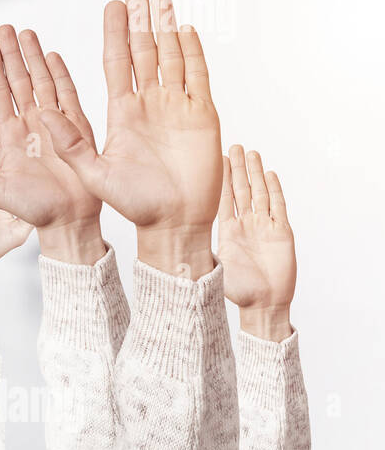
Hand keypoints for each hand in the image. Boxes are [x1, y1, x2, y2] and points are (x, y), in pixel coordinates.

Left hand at [0, 26, 103, 264]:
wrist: (67, 224)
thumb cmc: (30, 212)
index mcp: (7, 137)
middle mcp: (28, 126)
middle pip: (18, 82)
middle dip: (11, 54)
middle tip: (4, 27)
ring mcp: (54, 126)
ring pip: (41, 83)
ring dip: (33, 58)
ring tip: (26, 32)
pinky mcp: (77, 131)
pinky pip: (69, 98)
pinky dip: (62, 77)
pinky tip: (53, 56)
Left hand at [40, 0, 221, 277]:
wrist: (170, 225)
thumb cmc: (130, 205)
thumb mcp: (89, 173)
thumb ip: (67, 143)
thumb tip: (38, 113)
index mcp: (120, 113)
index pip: (117, 63)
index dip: (115, 34)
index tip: (112, 6)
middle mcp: (148, 105)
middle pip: (145, 52)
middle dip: (140, 21)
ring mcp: (176, 108)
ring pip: (172, 58)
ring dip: (167, 29)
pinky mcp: (201, 117)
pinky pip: (197, 78)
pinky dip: (195, 54)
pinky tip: (188, 30)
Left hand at [217, 146, 294, 340]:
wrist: (263, 304)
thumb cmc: (237, 290)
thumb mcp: (213, 266)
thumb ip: (198, 251)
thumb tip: (169, 242)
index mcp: (226, 230)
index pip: (222, 197)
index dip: (220, 178)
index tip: (215, 158)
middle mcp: (244, 224)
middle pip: (241, 189)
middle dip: (238, 168)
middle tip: (234, 145)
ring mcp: (263, 227)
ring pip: (260, 193)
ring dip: (255, 173)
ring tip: (251, 152)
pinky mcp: (281, 233)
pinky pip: (278, 207)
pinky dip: (275, 190)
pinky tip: (270, 174)